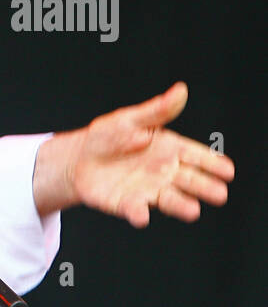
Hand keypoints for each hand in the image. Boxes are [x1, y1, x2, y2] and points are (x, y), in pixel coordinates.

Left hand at [33, 82, 234, 226]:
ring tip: (193, 211)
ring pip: (169, 199)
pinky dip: (138, 213)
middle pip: (190, 180)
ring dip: (181, 206)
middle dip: (205, 187)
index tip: (228, 171)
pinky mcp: (126, 203)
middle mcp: (164, 172)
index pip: (197, 156)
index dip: (213, 163)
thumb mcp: (130, 119)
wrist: (77, 158)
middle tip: (220, 194)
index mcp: (170, 149)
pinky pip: (135, 209)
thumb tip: (181, 89)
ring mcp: (148, 190)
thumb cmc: (108, 136)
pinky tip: (142, 216)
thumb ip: (156, 110)